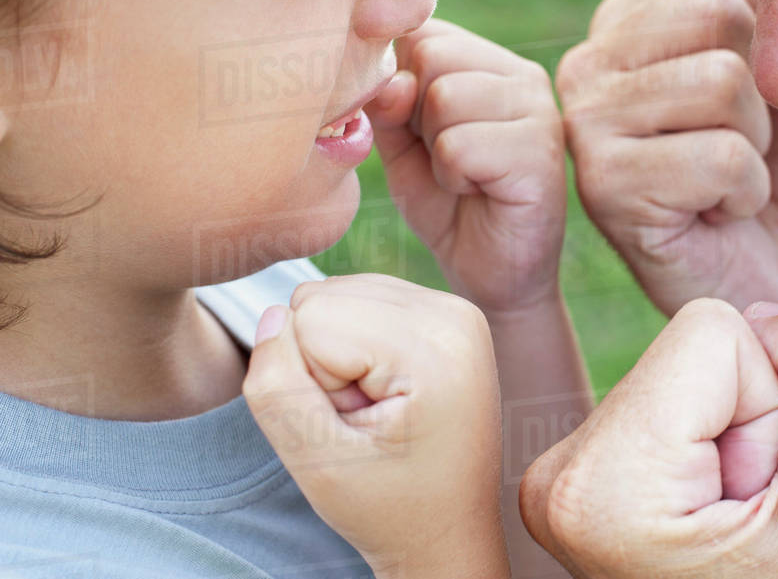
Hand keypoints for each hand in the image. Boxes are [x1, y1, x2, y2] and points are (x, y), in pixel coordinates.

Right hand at [243, 274, 508, 578]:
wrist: (448, 531)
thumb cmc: (389, 507)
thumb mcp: (318, 463)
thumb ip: (277, 389)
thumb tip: (273, 315)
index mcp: (436, 348)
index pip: (311, 319)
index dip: (312, 381)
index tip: (356, 426)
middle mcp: (454, 314)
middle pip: (324, 297)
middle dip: (324, 362)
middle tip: (365, 419)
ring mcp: (455, 309)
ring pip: (337, 295)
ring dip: (339, 354)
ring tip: (376, 408)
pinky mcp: (447, 312)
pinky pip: (361, 300)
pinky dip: (357, 345)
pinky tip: (386, 391)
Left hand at [366, 19, 565, 315]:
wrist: (492, 278)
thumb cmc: (448, 206)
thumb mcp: (401, 145)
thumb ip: (389, 101)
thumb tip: (392, 77)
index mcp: (489, 62)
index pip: (421, 31)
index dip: (399, 82)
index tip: (417, 130)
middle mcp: (521, 76)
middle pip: (432, 56)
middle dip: (417, 116)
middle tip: (445, 159)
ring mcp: (539, 110)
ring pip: (444, 97)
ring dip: (436, 150)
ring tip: (463, 177)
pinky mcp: (541, 154)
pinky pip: (460, 145)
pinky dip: (453, 177)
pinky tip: (479, 192)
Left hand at [520, 297, 777, 578]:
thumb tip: (772, 314)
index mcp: (602, 485)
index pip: (716, 330)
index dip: (777, 407)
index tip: (771, 499)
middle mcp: (559, 476)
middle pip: (695, 349)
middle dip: (756, 425)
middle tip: (761, 520)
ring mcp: (565, 479)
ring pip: (692, 374)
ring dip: (742, 444)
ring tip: (743, 528)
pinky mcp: (586, 478)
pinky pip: (678, 401)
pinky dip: (719, 454)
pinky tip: (720, 524)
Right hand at [557, 0, 777, 314]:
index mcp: (633, 16)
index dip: (772, 21)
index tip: (761, 89)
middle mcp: (593, 57)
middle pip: (714, 6)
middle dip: (766, 85)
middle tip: (746, 141)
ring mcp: (585, 119)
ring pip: (722, 80)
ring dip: (759, 146)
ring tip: (730, 179)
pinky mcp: (602, 186)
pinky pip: (721, 156)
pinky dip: (747, 193)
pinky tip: (719, 214)